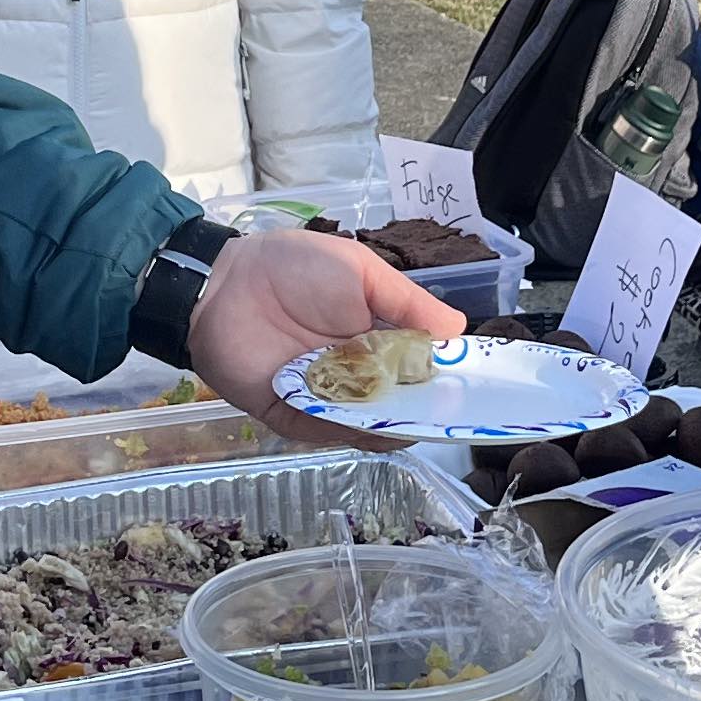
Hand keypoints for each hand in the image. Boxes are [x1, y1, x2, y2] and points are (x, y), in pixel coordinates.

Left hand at [190, 229, 467, 445]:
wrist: (222, 284)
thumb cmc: (291, 267)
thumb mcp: (360, 271)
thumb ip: (406, 302)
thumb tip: (458, 329)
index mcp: (377, 339)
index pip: (420, 369)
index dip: (446, 381)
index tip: (477, 390)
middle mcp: (357, 374)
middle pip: (401, 404)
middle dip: (427, 411)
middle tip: (453, 414)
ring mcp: (327, 398)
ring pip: (371, 425)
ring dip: (395, 425)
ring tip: (421, 422)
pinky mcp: (294, 416)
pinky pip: (330, 432)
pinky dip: (355, 433)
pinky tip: (379, 428)